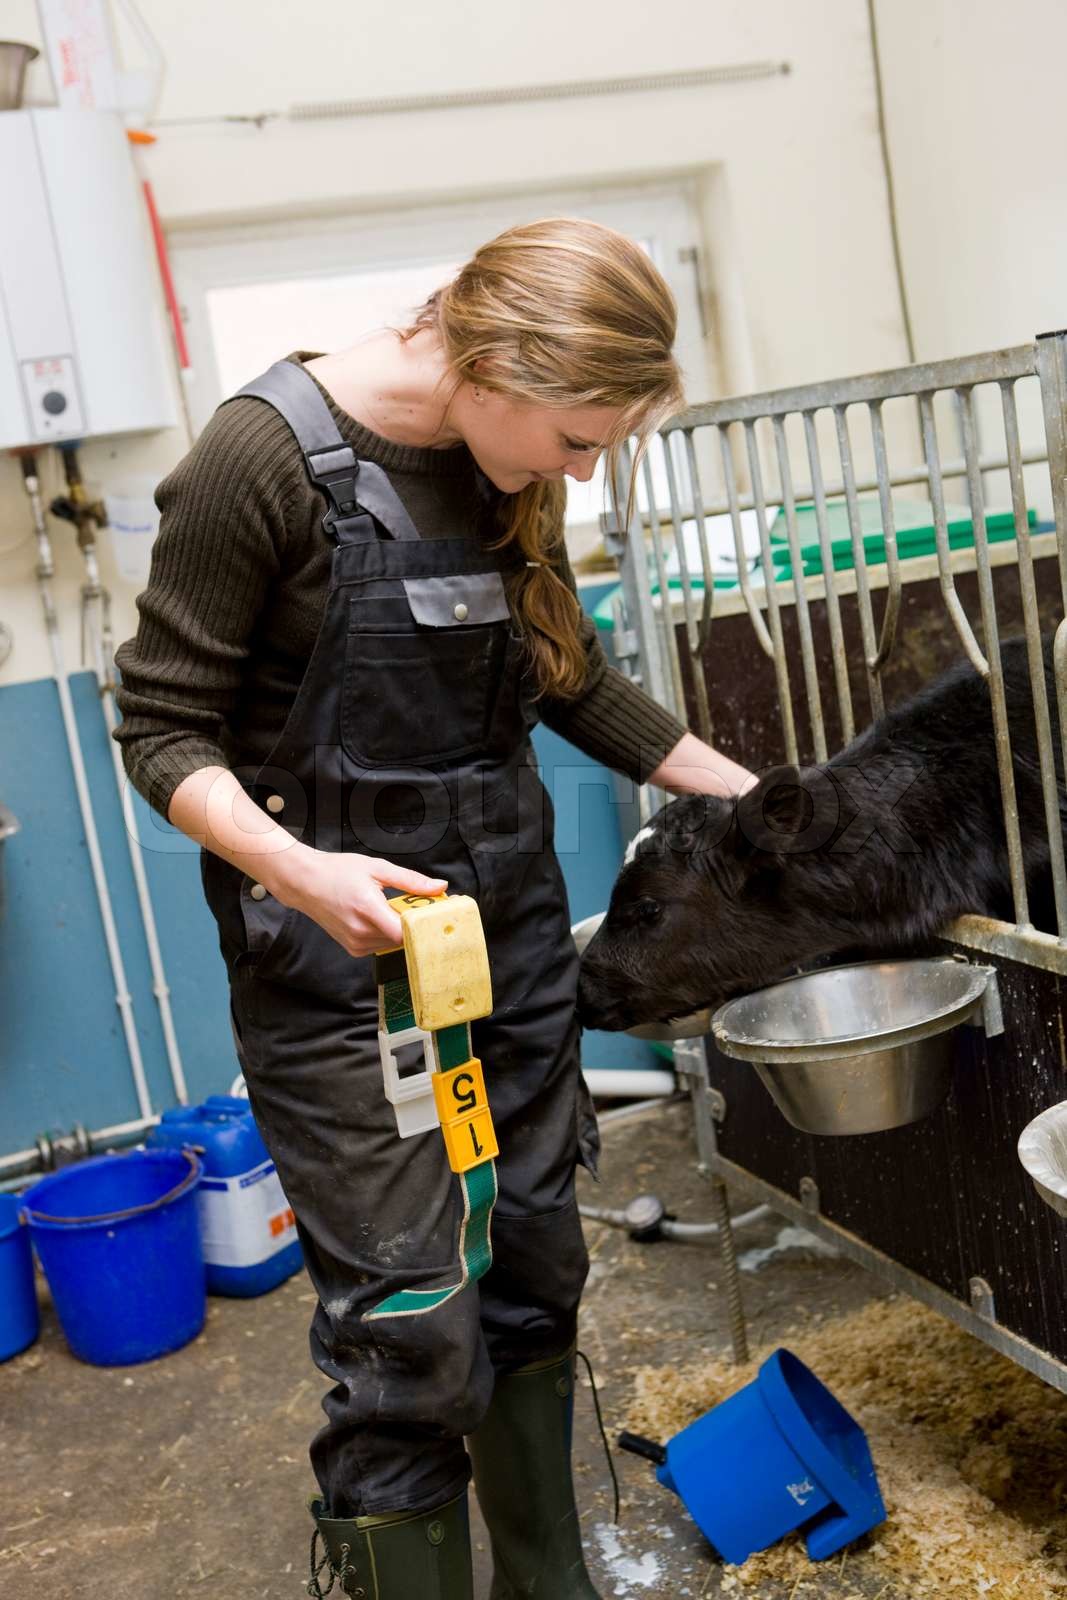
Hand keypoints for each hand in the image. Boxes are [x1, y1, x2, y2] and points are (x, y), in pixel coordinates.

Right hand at [269, 844, 445, 958]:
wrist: (305, 882)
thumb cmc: (337, 872)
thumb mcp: (378, 868)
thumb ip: (411, 881)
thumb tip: (439, 887)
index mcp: (368, 909)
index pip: (405, 932)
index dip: (423, 926)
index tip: (436, 915)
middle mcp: (361, 931)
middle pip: (403, 938)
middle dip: (415, 924)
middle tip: (420, 906)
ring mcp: (356, 943)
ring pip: (393, 944)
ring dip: (401, 929)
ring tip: (395, 908)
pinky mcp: (353, 949)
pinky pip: (381, 946)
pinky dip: (387, 934)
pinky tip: (380, 917)